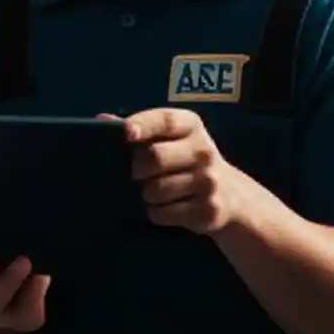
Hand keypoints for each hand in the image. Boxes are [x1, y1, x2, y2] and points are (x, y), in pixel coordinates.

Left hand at [122, 108, 246, 234]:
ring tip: (157, 190)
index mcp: (191, 126)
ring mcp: (209, 182)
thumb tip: (102, 120)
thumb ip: (139, 129)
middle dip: (137, 169)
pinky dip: (157, 213)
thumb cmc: (186, 160)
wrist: (230, 195)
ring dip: (147, 194)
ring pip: (156, 190)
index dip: (143, 125)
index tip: (126, 133)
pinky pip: (163, 213)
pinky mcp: (208, 210)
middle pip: (154, 157)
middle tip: (137, 174)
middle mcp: (204, 151)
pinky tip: (169, 207)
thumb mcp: (170, 138)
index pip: (165, 121)